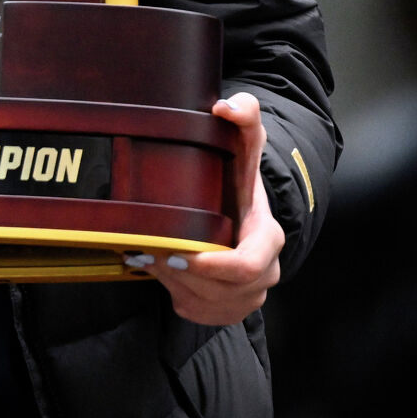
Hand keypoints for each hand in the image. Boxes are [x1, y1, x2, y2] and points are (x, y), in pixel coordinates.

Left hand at [136, 92, 284, 324]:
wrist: (237, 214)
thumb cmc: (234, 182)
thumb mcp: (241, 147)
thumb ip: (243, 119)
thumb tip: (228, 106)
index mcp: (267, 238)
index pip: (246, 265)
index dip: (211, 266)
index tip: (177, 254)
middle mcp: (265, 272)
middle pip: (220, 288)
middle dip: (181, 272)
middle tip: (149, 251)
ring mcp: (248, 296)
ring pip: (204, 302)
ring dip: (172, 282)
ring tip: (151, 256)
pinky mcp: (227, 309)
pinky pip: (196, 311)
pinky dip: (174, 294)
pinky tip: (162, 271)